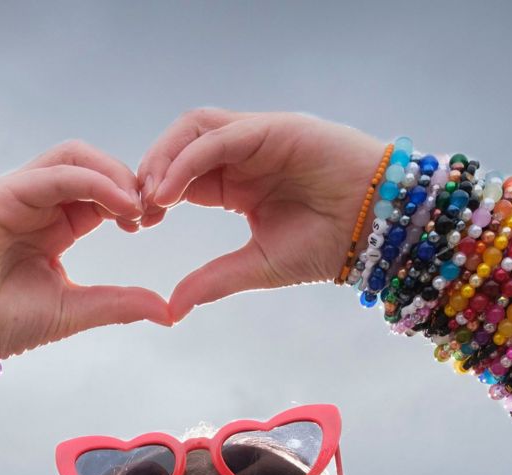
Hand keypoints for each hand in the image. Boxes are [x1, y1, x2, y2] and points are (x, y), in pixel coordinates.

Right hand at [0, 141, 168, 360]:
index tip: (154, 222)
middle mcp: (37, 202)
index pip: (101, 192)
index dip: (132, 200)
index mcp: (55, 225)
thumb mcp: (75, 309)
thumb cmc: (2, 323)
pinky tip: (117, 205)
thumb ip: (119, 303)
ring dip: (113, 174)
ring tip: (138, 205)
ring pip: (75, 157)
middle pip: (92, 165)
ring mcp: (19, 194)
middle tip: (153, 209)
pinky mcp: (2, 193)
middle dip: (128, 181)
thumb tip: (168, 311)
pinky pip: (55, 174)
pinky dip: (92, 182)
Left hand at [132, 108, 387, 323]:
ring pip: (194, 129)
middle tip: (134, 210)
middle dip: (150, 173)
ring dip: (165, 159)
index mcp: (234, 184)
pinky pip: (220, 135)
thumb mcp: (257, 266)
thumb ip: (213, 281)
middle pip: (179, 146)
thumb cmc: (327, 246)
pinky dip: (189, 159)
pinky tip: (173, 190)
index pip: (180, 177)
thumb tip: (171, 309)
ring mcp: (258, 137)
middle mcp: (243, 154)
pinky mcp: (274, 128)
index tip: (136, 224)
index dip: (153, 196)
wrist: (377, 230)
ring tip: (151, 197)